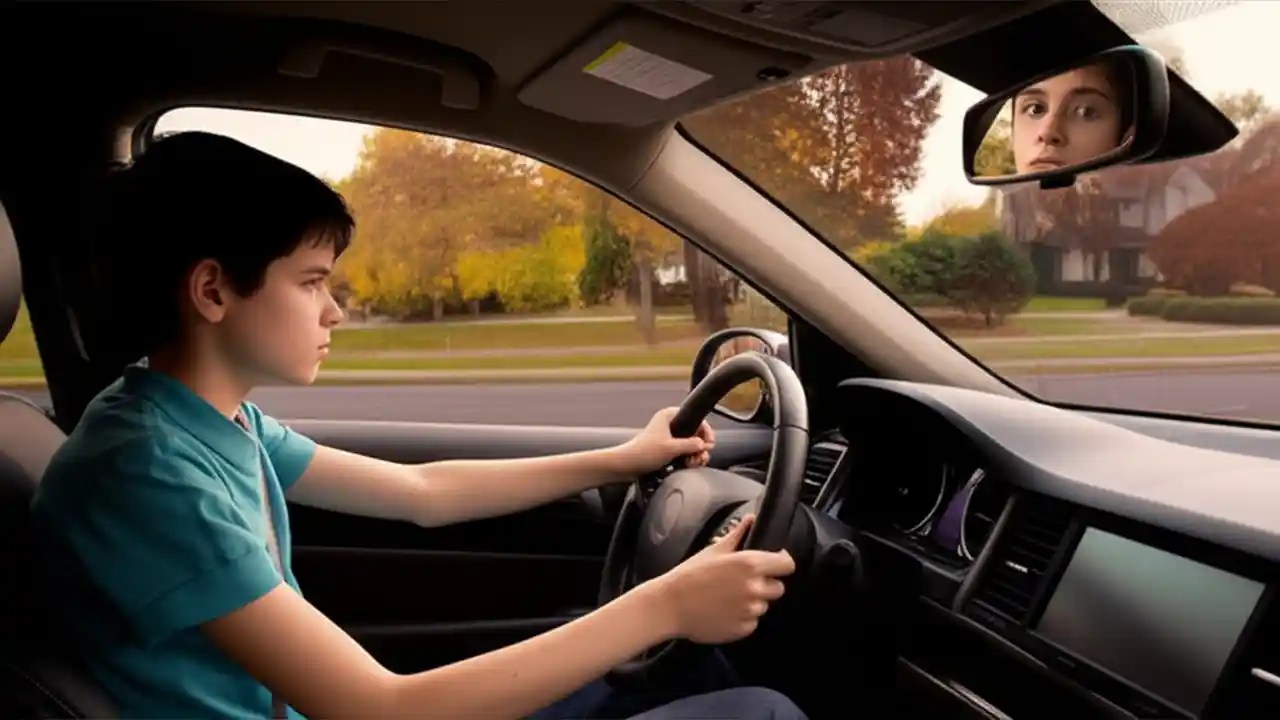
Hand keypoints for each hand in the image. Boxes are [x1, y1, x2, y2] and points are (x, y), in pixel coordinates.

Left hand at [616, 407, 715, 476]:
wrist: (626, 465)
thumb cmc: (643, 453)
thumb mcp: (671, 448)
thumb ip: (691, 445)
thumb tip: (704, 445)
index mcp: (669, 416)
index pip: (696, 419)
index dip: (706, 432)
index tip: (709, 444)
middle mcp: (669, 424)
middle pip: (695, 433)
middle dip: (701, 447)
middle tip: (701, 457)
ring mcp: (667, 437)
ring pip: (690, 444)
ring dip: (695, 454)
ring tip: (693, 463)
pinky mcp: (665, 448)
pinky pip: (683, 451)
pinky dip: (688, 458)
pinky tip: (688, 465)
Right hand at [642, 515, 794, 644]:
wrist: (670, 606)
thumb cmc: (690, 576)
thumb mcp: (714, 550)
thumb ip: (738, 534)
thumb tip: (751, 519)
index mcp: (751, 565)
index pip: (787, 564)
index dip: (781, 563)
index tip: (773, 563)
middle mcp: (755, 588)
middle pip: (778, 587)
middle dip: (765, 584)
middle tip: (743, 582)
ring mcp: (750, 611)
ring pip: (764, 606)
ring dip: (752, 602)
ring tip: (728, 597)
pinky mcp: (743, 629)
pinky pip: (752, 622)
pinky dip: (742, 618)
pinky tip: (724, 610)